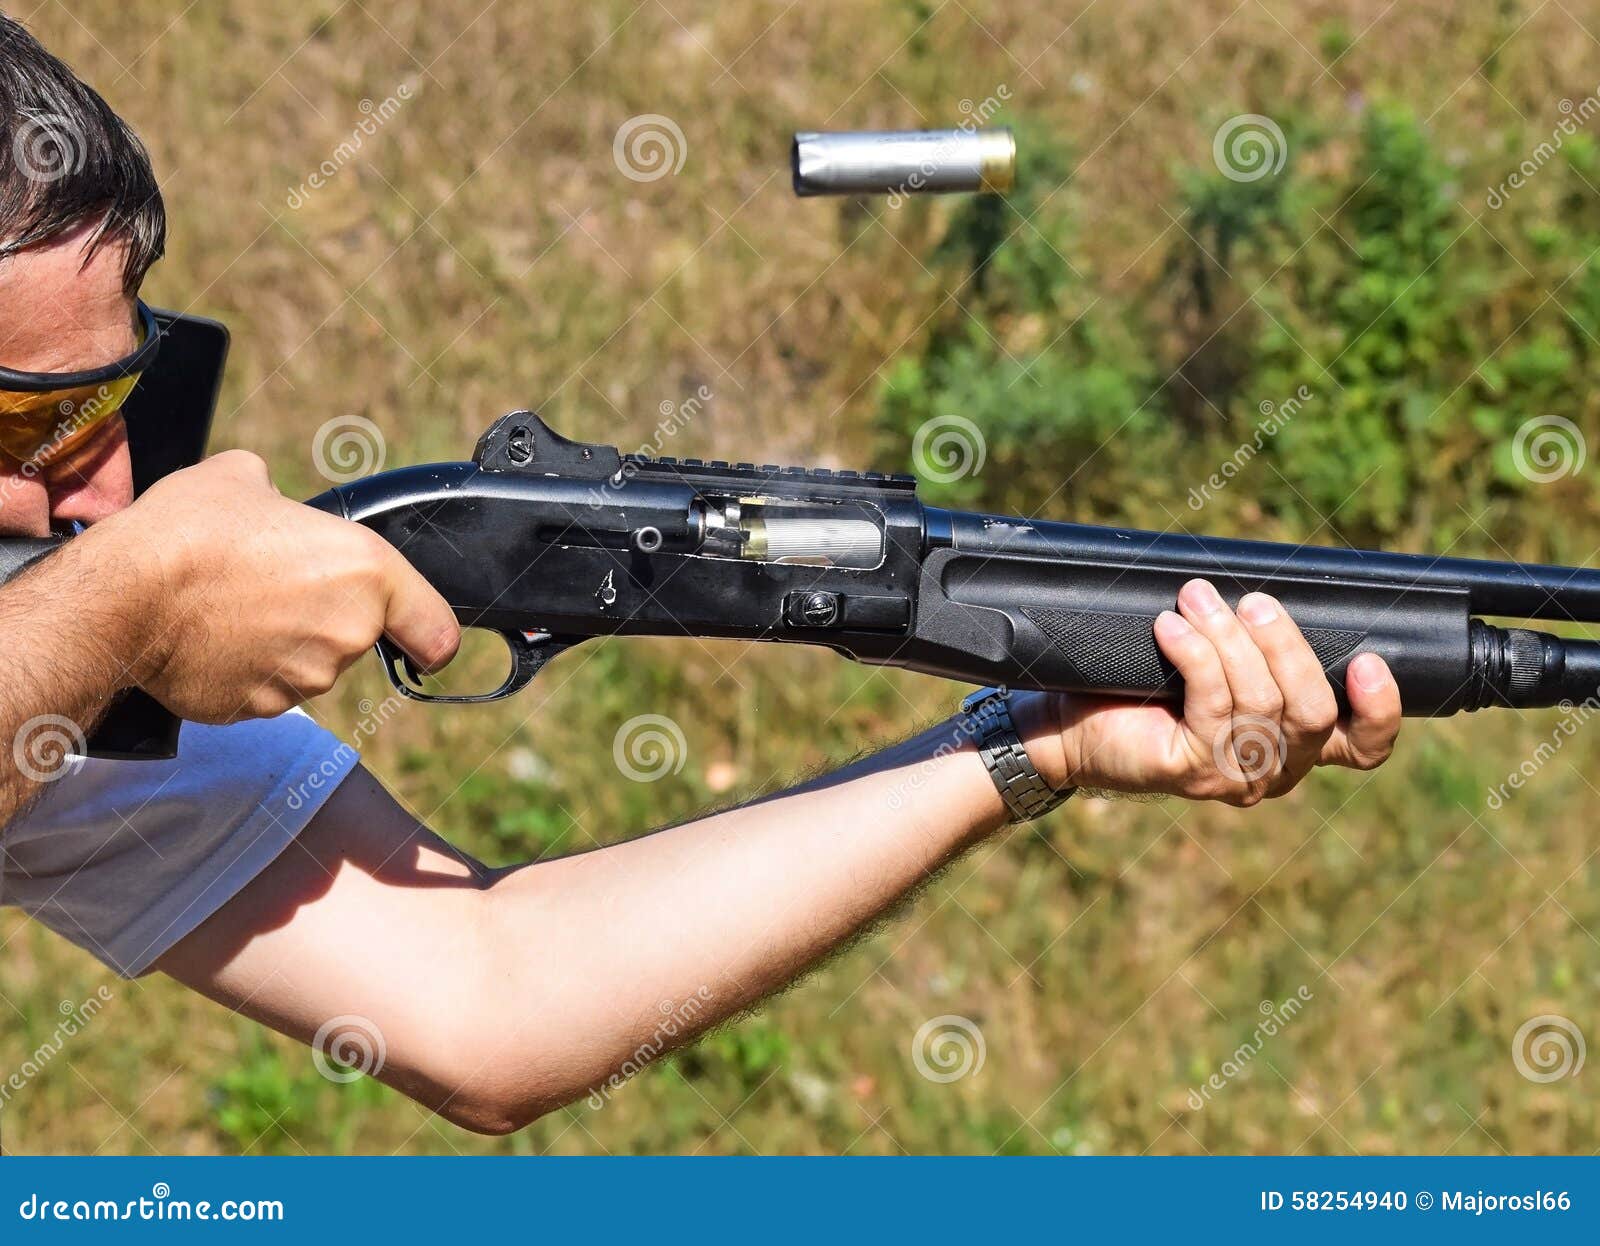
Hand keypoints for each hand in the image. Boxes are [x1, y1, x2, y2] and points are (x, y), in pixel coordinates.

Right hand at [89, 450, 459, 721]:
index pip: (438, 633)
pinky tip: (210, 639)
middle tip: (270, 586)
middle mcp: (348, 633)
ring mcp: (306, 679)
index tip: (420, 641)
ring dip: (283, 644)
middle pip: (356, 637)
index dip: (428, 636)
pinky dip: (246, 671)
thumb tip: (277, 506)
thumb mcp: (245, 478)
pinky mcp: (260, 708)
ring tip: (231, 608)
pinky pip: (266, 689)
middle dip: (323, 617)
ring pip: (310, 665)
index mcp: (367, 573)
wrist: (123, 596)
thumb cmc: (187, 531)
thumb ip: (286, 498)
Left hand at [1017, 578, 1401, 804]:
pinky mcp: (1191, 770)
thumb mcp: (1218, 659)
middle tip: (1254, 601)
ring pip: (1260, 701)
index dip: (1380, 710)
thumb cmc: (1145, 684)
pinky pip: (1211, 703)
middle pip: (1311, 710)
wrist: (1070, 723)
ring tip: (1195, 598)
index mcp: (1295, 745)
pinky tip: (1170, 626)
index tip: (1368, 660)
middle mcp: (1274, 770)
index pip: (1364, 747)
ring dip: (1229, 637)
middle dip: (1286, 646)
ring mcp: (1234, 777)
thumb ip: (1256, 642)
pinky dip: (1195, 653)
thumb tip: (1270, 591)